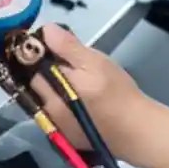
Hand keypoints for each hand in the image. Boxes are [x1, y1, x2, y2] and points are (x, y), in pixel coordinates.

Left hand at [25, 23, 152, 155]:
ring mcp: (54, 126)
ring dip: (51, 89)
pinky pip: (51, 114)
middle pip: (35, 83)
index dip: (41, 53)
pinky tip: (74, 100)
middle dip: (45, 72)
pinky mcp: (63, 137)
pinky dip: (58, 104)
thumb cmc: (118, 93)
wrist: (137, 131)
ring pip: (43, 99)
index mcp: (53, 89)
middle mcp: (47, 109)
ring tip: (72, 83)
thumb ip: (68, 47)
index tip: (54, 48)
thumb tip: (46, 30)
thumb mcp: (96, 63)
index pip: (31, 65)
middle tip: (68, 66)